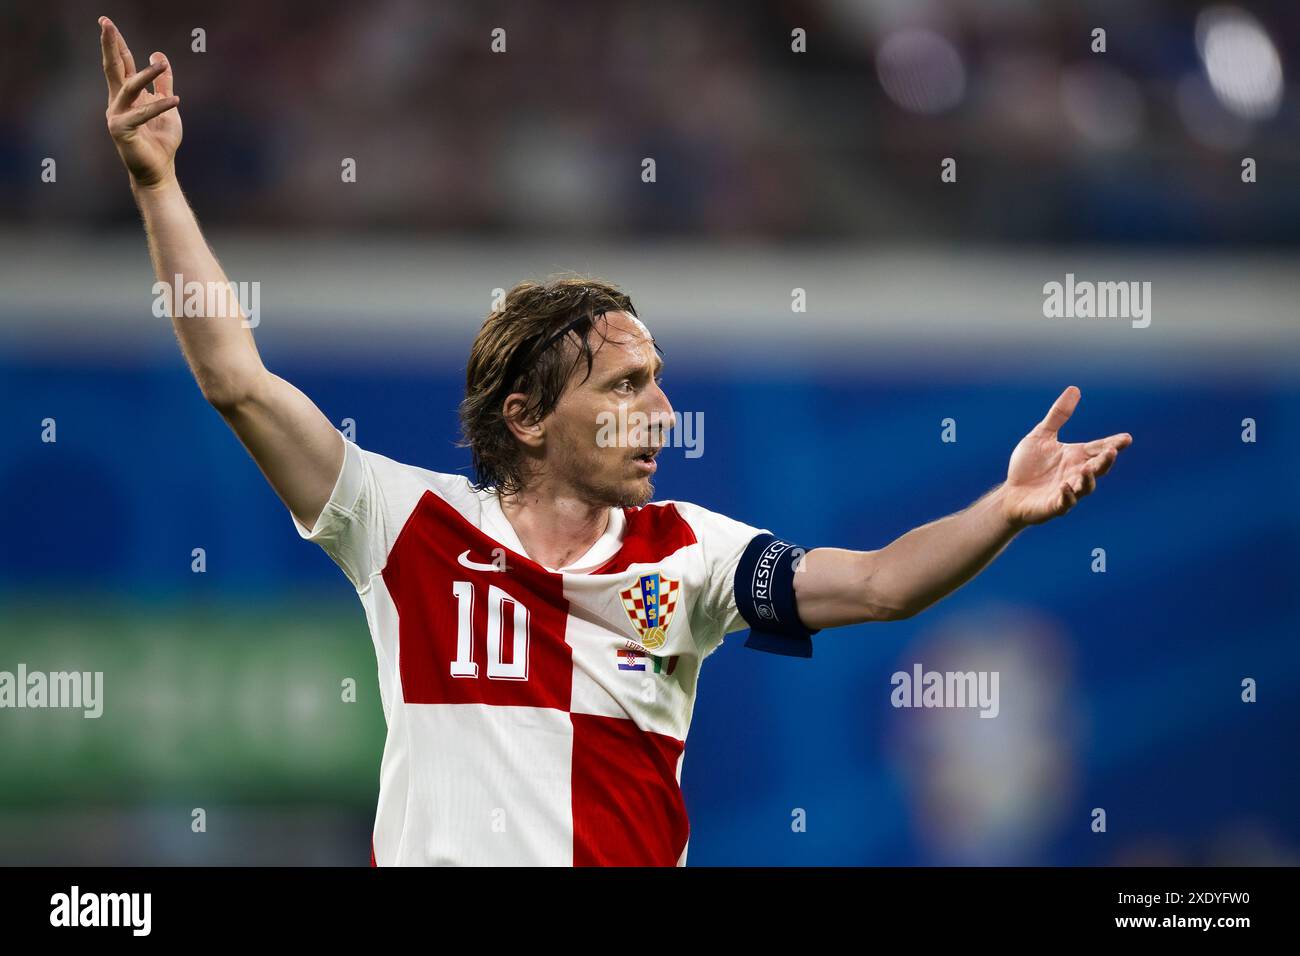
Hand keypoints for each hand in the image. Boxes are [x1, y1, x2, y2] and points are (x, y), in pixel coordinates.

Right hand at [100, 16, 181, 186]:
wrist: (158, 171)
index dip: (116, 44)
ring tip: (162, 63)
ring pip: (130, 87)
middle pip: (114, 68)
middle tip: (105, 22)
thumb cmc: (161, 141)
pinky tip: (176, 100)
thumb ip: (163, 84)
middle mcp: (118, 102)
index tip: (107, 22)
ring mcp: (117, 115)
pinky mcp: (123, 130)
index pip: (121, 64)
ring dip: (147, 74)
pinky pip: (143, 113)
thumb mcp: (167, 107)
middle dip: (110, 45)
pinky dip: (160, 106)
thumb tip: (159, 55)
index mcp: (126, 96)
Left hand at [1000, 386, 1131, 527]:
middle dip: (1106, 461)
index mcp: (1075, 456)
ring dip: (1088, 479)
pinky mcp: (1054, 506)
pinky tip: (1065, 487)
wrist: (1011, 494)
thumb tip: (1075, 389)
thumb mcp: (1041, 436)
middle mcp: (1076, 473)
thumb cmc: (1028, 466)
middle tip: (1113, 451)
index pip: (1099, 449)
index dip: (1114, 444)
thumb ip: (1058, 416)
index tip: (1126, 438)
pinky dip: (1067, 496)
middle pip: (1098, 468)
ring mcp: (1067, 491)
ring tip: (1087, 469)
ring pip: (1085, 487)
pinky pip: (1065, 503)